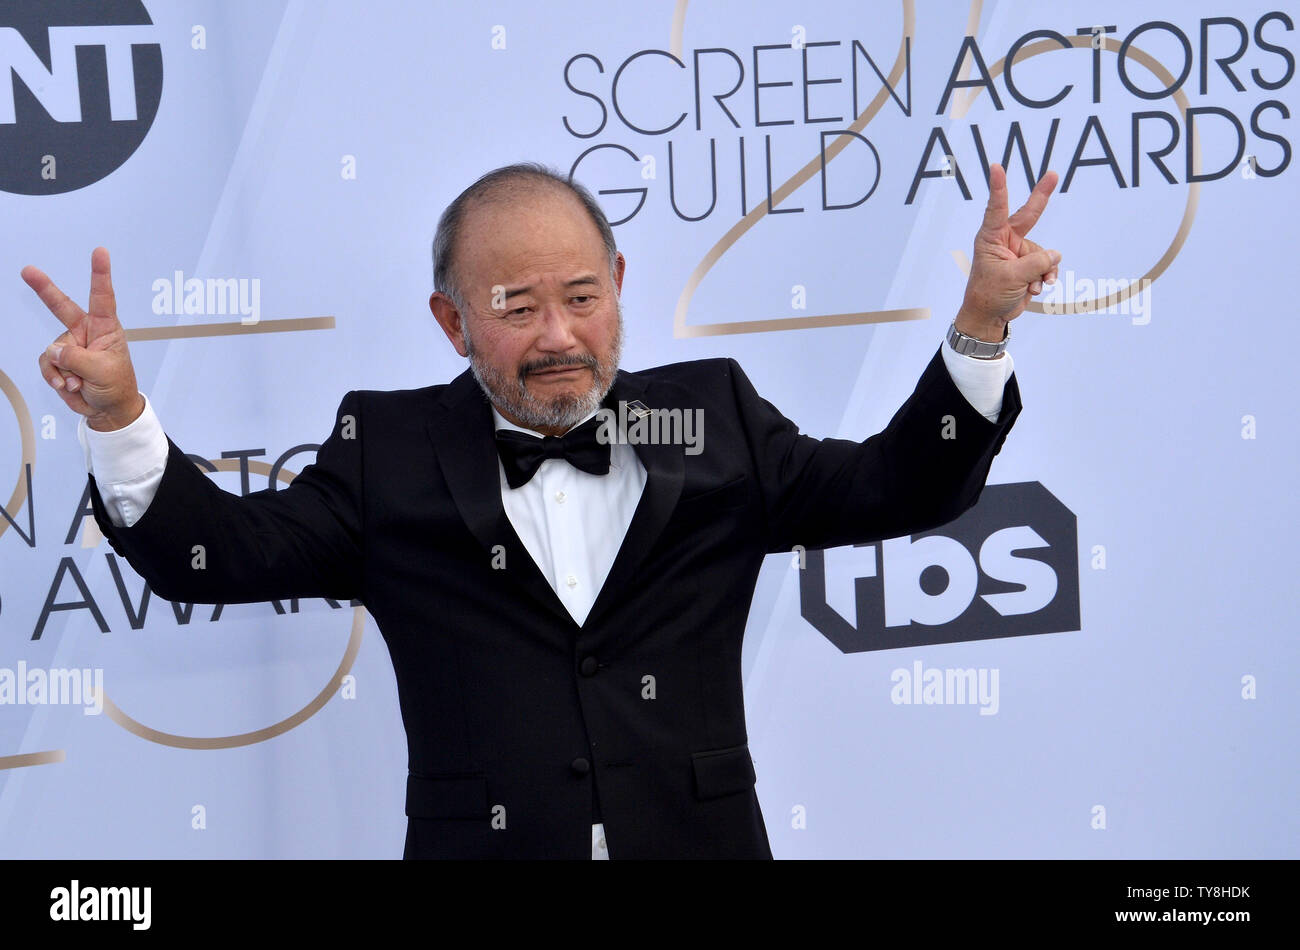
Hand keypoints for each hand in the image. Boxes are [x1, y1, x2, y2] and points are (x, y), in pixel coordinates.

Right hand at [24, 247, 143, 430]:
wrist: (108, 409)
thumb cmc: (116, 385)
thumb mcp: (103, 371)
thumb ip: (77, 358)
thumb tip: (53, 351)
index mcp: (105, 328)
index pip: (102, 297)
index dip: (100, 274)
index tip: (100, 251)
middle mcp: (85, 332)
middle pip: (61, 306)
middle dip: (43, 288)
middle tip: (27, 271)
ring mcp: (70, 346)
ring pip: (54, 352)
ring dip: (65, 371)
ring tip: (81, 382)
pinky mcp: (58, 361)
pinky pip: (47, 365)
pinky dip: (55, 378)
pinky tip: (70, 386)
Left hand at [955, 163, 1061, 341]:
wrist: (990, 317)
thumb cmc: (989, 294)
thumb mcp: (1012, 277)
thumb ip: (1036, 263)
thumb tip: (1055, 254)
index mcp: (991, 238)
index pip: (996, 208)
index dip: (999, 187)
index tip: (996, 167)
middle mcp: (1006, 240)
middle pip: (1029, 215)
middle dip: (1042, 196)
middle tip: (1053, 174)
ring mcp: (1019, 252)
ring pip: (1044, 252)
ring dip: (1043, 270)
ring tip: (1033, 284)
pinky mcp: (1029, 265)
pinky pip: (1047, 264)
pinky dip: (1046, 276)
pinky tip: (1038, 288)